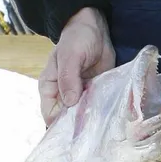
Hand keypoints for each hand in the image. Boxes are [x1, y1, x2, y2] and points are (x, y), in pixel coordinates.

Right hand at [38, 7, 115, 125]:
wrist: (95, 28)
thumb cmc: (76, 39)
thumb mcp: (70, 56)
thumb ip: (68, 78)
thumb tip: (70, 103)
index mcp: (50, 88)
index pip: (50, 115)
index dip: (61, 125)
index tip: (76, 131)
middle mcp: (63, 96)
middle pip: (67, 120)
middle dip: (78, 127)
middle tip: (92, 133)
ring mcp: (80, 96)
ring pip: (83, 117)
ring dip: (92, 121)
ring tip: (102, 129)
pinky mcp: (95, 94)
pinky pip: (97, 109)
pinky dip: (102, 114)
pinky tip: (110, 119)